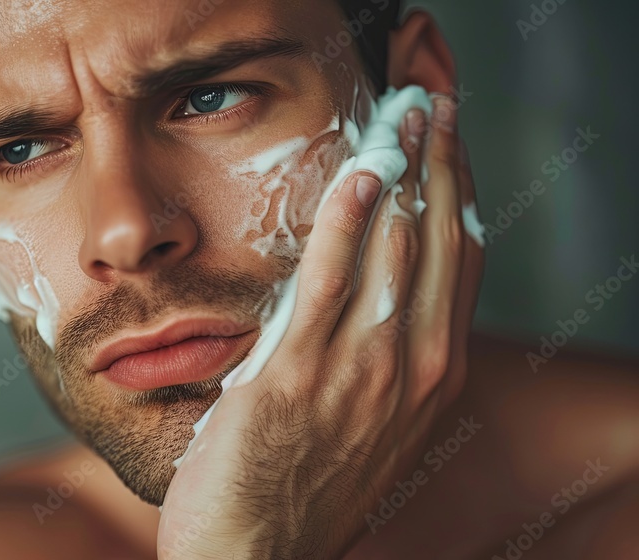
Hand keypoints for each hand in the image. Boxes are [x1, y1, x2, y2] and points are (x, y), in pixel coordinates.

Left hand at [157, 94, 484, 558]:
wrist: (254, 558)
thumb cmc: (301, 487)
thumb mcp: (358, 417)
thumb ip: (368, 352)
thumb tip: (355, 284)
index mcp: (428, 378)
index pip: (459, 264)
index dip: (460, 194)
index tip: (449, 144)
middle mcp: (411, 370)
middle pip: (442, 243)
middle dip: (442, 163)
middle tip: (432, 103)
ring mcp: (360, 372)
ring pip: (397, 250)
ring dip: (406, 170)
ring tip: (404, 114)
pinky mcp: (298, 375)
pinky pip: (330, 281)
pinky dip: (349, 220)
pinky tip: (358, 174)